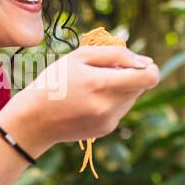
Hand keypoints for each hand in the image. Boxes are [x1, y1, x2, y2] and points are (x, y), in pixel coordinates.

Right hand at [0, 45, 160, 155]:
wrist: (34, 120)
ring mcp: (109, 120)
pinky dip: (110, 101)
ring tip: (92, 87)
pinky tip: (88, 101)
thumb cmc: (54, 82)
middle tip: (105, 71)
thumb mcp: (78, 57)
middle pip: (141, 86)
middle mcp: (108, 106)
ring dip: (120, 88)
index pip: (148, 77)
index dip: (150, 67)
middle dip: (130, 75)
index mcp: (100, 84)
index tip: (140, 63)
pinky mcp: (106, 129)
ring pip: (131, 97)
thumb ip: (115, 54)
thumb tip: (145, 62)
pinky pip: (120, 109)